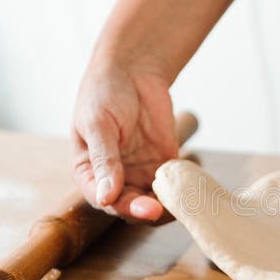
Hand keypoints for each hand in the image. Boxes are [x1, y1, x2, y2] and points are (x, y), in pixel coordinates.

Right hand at [71, 62, 177, 221]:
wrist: (132, 69)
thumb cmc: (104, 92)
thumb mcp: (98, 125)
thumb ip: (104, 161)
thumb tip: (105, 197)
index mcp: (89, 171)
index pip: (103, 200)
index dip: (121, 207)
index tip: (140, 208)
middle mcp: (114, 177)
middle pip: (130, 205)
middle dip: (144, 210)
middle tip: (158, 209)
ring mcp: (140, 172)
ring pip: (153, 200)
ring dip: (165, 206)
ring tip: (177, 204)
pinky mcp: (164, 163)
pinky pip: (174, 185)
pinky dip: (182, 190)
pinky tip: (190, 189)